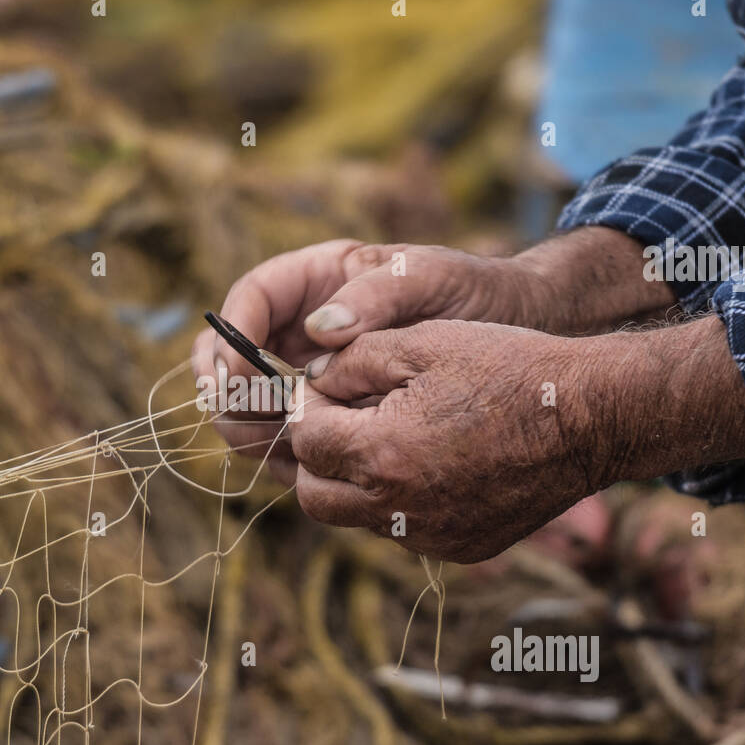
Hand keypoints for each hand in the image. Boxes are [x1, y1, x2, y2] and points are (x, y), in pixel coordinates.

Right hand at [192, 239, 545, 481]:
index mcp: (315, 282)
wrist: (515, 334)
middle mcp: (302, 330)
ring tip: (278, 444)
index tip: (238, 371)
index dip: (233, 335)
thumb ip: (376, 296)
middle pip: (232, 358)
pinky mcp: (331, 419)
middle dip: (229, 389)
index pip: (250, 300)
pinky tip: (305, 467)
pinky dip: (284, 455)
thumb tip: (318, 331)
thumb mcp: (431, 278)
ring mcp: (312, 377)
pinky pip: (289, 438)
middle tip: (248, 417)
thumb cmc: (473, 292)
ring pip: (252, 406)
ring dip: (250, 427)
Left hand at [288, 315, 744, 562]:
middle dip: (317, 455)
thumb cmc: (504, 367)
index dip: (310, 406)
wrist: (588, 417)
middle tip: (342, 420)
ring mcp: (431, 536)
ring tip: (386, 438)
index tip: (328, 388)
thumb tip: (310, 383)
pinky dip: (399, 502)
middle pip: (315, 494)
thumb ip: (348, 362)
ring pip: (356, 518)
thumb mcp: (419, 342)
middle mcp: (400, 508)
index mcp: (382, 453)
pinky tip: (428, 464)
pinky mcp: (459, 550)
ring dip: (355, 482)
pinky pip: (403, 532)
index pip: (305, 439)